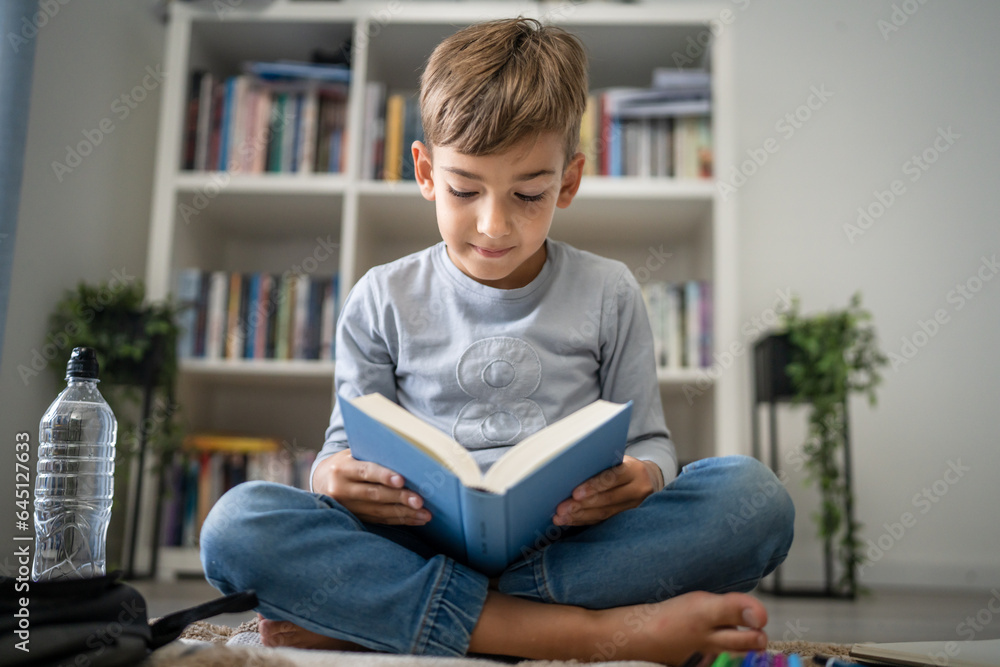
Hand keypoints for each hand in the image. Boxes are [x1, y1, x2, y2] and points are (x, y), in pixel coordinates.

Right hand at [311, 449, 430, 524]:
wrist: (322, 480)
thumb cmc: (347, 462)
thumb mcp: (353, 454)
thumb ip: (372, 456)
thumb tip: (406, 458)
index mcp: (342, 469)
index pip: (365, 472)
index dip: (383, 476)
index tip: (401, 480)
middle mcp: (342, 489)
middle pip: (374, 495)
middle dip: (399, 498)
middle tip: (420, 501)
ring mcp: (347, 507)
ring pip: (379, 511)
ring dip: (404, 513)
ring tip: (425, 514)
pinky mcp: (355, 517)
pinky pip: (380, 520)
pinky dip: (399, 520)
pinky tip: (415, 519)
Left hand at [552, 455, 661, 525]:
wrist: (649, 480)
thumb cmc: (624, 466)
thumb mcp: (618, 460)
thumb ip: (602, 465)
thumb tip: (570, 472)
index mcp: (634, 471)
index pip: (612, 478)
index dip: (593, 486)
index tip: (575, 493)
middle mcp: (638, 490)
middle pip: (607, 499)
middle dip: (581, 505)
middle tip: (561, 508)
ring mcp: (635, 507)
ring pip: (605, 514)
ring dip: (580, 516)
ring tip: (561, 517)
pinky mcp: (629, 519)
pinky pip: (604, 521)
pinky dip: (585, 521)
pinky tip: (571, 521)